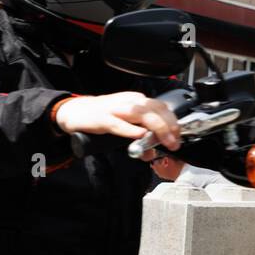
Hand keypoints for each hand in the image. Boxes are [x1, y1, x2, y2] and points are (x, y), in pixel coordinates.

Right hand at [55, 92, 180, 149]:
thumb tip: (151, 153)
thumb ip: (139, 139)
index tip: (179, 136)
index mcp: (136, 101)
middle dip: (169, 126)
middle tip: (175, 142)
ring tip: (165, 140)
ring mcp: (115, 109)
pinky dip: (130, 129)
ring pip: (141, 114)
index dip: (173, 121)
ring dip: (156, 127)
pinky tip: (139, 135)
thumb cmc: (100, 117)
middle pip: (155, 109)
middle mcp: (129, 102)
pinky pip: (118, 123)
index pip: (161, 107)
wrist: (75, 112)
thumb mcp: (123, 128)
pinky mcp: (102, 118)